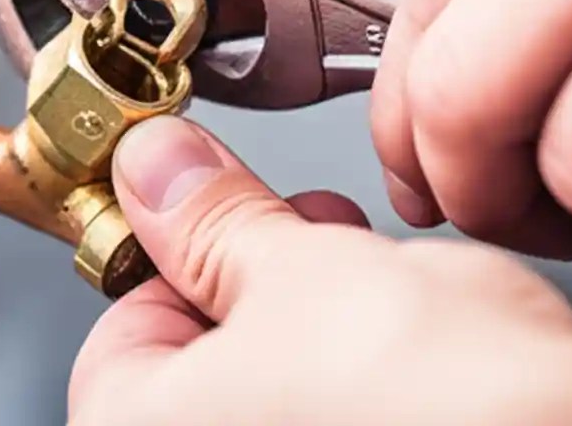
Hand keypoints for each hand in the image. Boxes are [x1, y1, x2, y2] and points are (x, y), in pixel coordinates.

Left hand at [73, 116, 571, 424]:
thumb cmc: (449, 405)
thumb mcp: (300, 269)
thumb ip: (211, 217)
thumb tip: (158, 169)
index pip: (122, 327)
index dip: (178, 250)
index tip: (219, 210)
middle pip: (203, 354)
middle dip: (259, 278)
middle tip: (304, 232)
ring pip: (279, 383)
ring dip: (321, 315)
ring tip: (375, 280)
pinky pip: (342, 411)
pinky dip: (365, 369)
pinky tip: (417, 336)